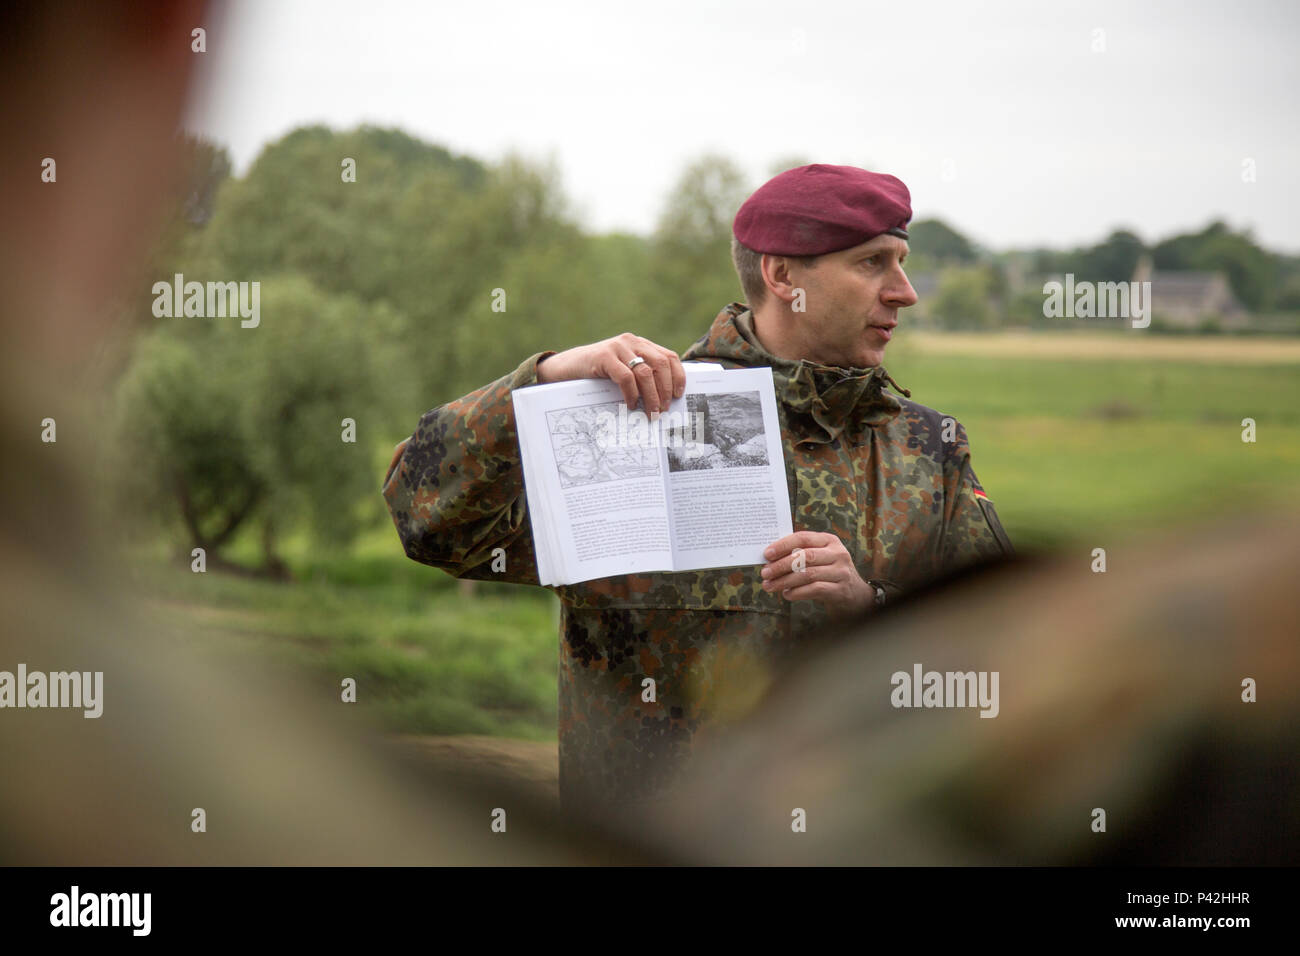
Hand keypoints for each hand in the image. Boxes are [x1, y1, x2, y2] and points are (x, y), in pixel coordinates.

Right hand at [536, 333, 685, 415]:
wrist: (564, 368)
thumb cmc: (596, 374)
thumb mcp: (622, 370)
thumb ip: (640, 376)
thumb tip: (664, 399)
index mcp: (639, 343)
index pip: (668, 356)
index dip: (678, 376)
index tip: (678, 395)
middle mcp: (631, 342)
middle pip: (660, 364)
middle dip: (665, 390)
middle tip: (664, 409)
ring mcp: (617, 347)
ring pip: (645, 372)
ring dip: (651, 396)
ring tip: (651, 413)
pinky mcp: (604, 356)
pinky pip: (625, 378)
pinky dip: (631, 394)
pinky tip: (630, 405)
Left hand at [761, 531, 874, 618]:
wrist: (855, 593)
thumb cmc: (828, 571)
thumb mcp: (820, 557)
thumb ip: (800, 554)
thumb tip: (769, 559)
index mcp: (829, 540)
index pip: (803, 538)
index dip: (783, 545)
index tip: (766, 554)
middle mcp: (837, 553)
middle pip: (805, 556)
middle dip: (781, 565)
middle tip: (764, 573)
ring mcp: (841, 572)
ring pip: (808, 574)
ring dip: (784, 581)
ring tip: (769, 586)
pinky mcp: (840, 589)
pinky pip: (814, 590)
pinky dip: (797, 592)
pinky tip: (786, 594)